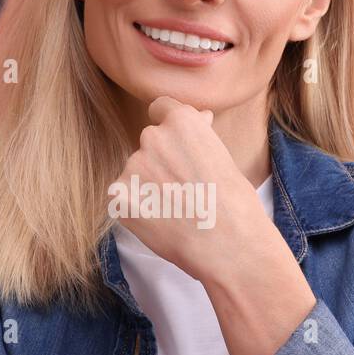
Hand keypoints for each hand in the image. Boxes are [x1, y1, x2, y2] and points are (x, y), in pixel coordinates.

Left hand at [108, 96, 279, 283]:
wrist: (227, 245)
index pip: (161, 108)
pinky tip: (160, 221)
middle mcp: (152, 137)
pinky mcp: (118, 196)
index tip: (176, 147)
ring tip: (175, 211)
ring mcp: (132, 167)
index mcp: (181, 121)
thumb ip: (201, 137)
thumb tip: (200, 117)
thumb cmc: (235, 205)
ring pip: (136, 172)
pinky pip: (123, 197)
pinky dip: (136, 208)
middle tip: (184, 190)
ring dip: (148, 186)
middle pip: (149, 144)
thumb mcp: (224, 159)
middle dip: (161, 161)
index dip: (170, 128)